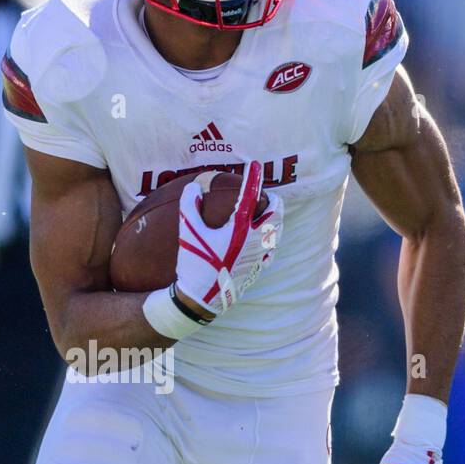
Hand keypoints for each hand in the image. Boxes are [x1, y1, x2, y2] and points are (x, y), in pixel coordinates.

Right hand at [174, 161, 282, 318]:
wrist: (204, 298)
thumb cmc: (194, 264)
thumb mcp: (188, 233)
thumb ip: (189, 206)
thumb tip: (194, 186)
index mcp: (239, 228)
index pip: (250, 195)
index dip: (253, 178)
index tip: (254, 165)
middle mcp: (255, 240)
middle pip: (276, 211)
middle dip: (272, 198)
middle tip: (265, 193)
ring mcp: (259, 255)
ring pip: (277, 229)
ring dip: (273, 217)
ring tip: (265, 212)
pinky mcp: (258, 268)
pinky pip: (271, 247)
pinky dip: (269, 237)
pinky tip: (261, 238)